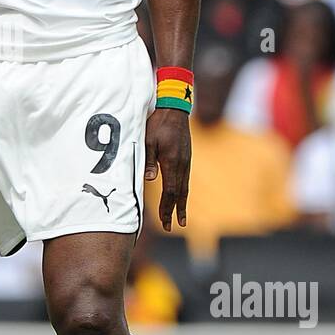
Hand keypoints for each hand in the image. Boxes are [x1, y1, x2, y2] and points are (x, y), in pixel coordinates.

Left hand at [145, 109, 191, 231]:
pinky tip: (180, 197)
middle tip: (173, 226)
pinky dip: (183, 192)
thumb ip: (149, 160)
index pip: (170, 191)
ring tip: (181, 218)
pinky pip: (185, 179)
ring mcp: (186, 160)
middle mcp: (182, 164)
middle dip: (176, 211)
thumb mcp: (148, 140)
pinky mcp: (186, 157)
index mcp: (172, 162)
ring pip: (185, 187)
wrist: (174, 108)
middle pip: (180, 193)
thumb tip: (150, 181)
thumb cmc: (157, 123)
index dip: (167, 207)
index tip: (165, 221)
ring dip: (182, 204)